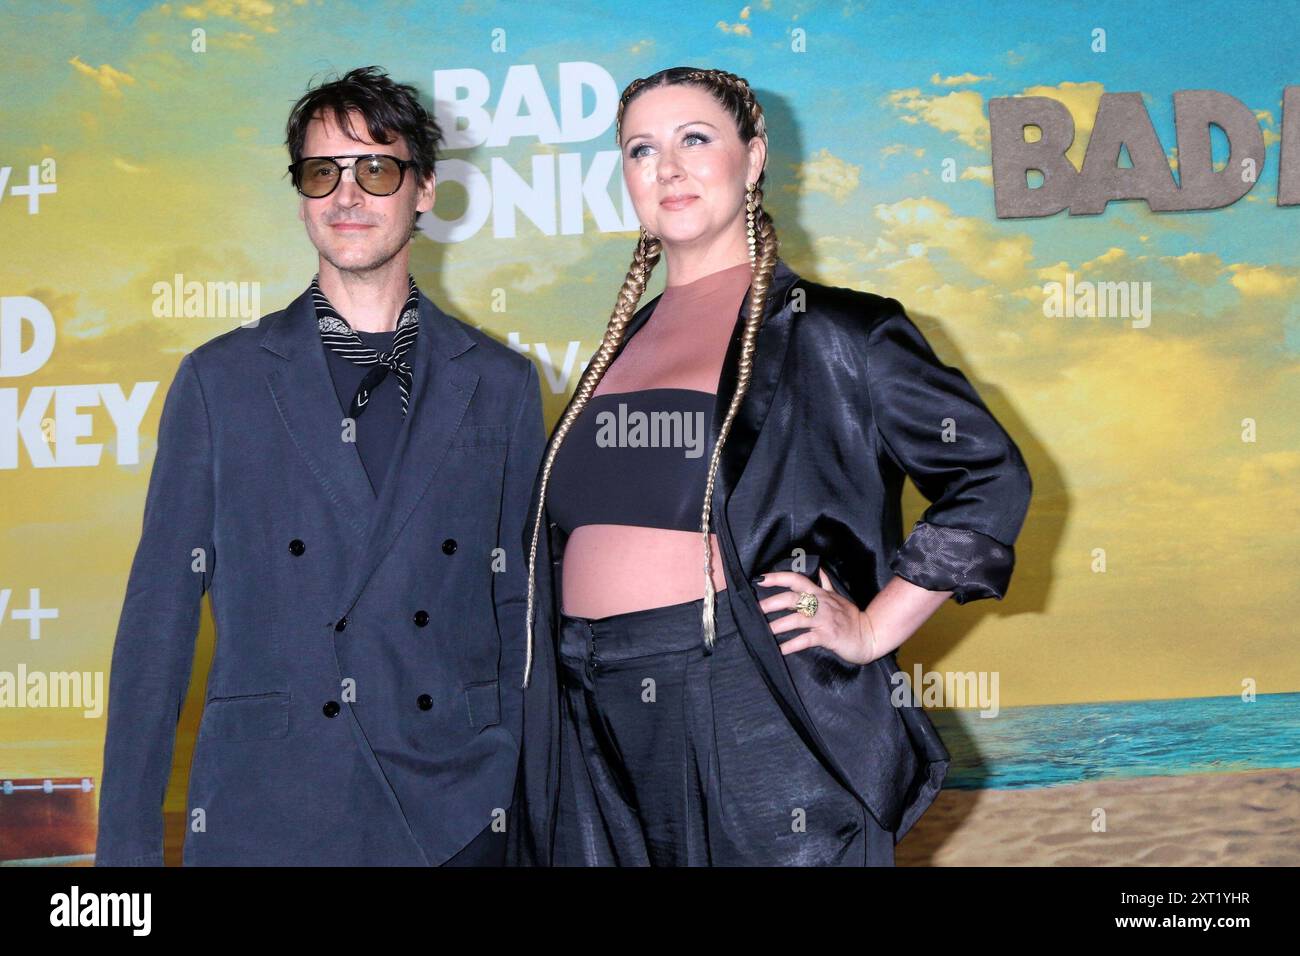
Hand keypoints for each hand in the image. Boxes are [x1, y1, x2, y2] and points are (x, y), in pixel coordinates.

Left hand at [755, 568, 881, 664]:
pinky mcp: (828, 636)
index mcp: (820, 593)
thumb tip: (819, 569)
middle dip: (772, 602)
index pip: (797, 579)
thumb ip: (825, 583)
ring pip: (798, 618)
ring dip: (779, 625)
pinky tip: (780, 650)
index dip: (778, 577)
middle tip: (756, 609)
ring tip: (763, 631)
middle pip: (793, 598)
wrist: (869, 635)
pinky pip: (807, 640)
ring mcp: (824, 620)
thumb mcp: (837, 596)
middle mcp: (821, 604)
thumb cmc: (850, 617)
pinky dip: (792, 645)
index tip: (760, 579)